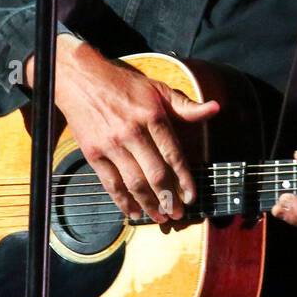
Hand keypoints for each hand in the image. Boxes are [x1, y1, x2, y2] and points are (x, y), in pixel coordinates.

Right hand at [36, 39, 220, 223]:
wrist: (81, 79)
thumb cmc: (122, 84)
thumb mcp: (157, 88)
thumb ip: (185, 105)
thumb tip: (215, 109)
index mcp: (152, 116)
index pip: (174, 155)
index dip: (185, 179)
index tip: (192, 197)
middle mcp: (133, 132)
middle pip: (155, 174)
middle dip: (169, 199)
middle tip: (178, 214)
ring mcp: (112, 145)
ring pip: (134, 183)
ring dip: (149, 205)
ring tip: (160, 217)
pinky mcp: (93, 153)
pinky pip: (110, 184)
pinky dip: (123, 201)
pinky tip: (133, 212)